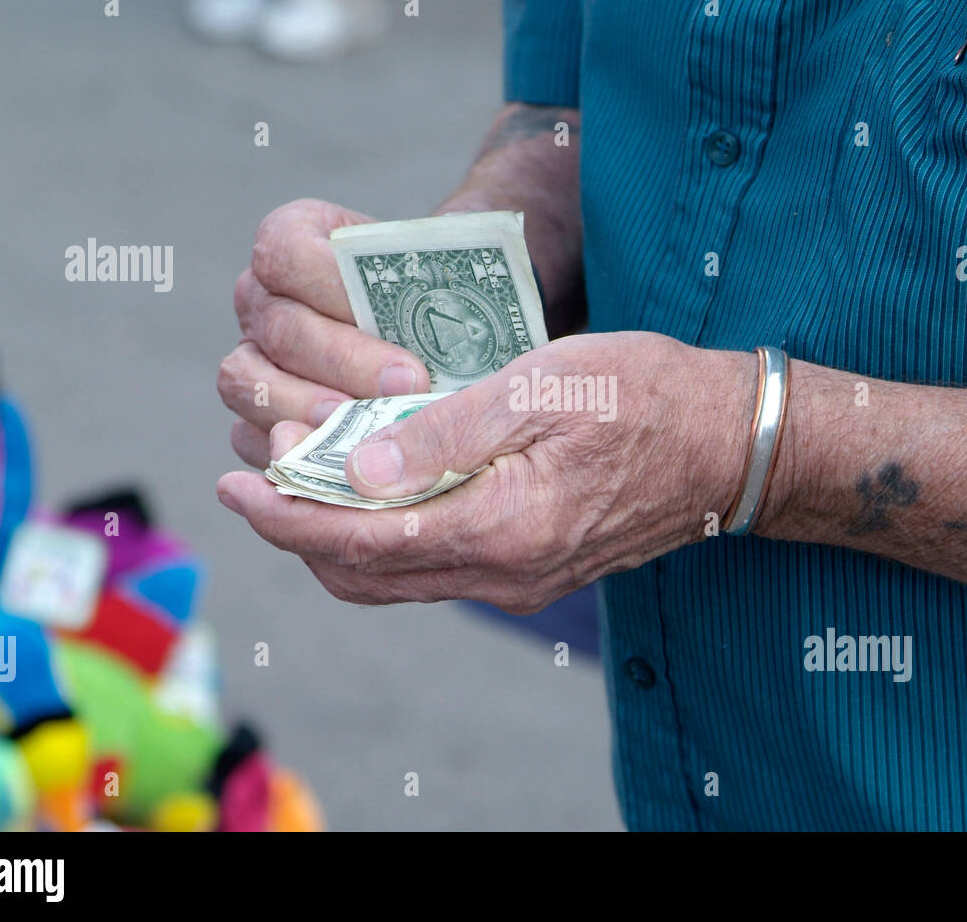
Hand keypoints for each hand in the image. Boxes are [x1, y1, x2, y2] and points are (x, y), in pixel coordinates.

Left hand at [216, 332, 754, 611]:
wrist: (730, 448)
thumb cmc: (647, 397)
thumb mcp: (545, 386)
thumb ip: (448, 432)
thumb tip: (358, 468)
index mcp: (501, 527)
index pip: (364, 540)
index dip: (289, 514)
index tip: (236, 486)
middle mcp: (503, 573)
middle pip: (367, 575)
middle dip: (298, 530)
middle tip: (254, 479)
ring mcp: (519, 580)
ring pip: (397, 580)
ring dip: (338, 539)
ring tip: (301, 483)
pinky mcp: (531, 569)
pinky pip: (434, 570)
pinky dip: (386, 540)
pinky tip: (376, 492)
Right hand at [217, 199, 432, 468]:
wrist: (430, 322)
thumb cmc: (432, 290)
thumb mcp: (439, 271)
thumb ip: (436, 285)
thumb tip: (449, 329)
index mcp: (292, 241)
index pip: (287, 254)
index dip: (333, 287)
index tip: (394, 320)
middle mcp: (260, 298)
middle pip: (279, 328)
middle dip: (345, 362)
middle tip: (407, 387)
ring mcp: (249, 358)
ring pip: (249, 386)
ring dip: (314, 413)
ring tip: (372, 434)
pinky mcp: (253, 417)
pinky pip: (251, 439)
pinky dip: (295, 455)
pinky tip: (348, 466)